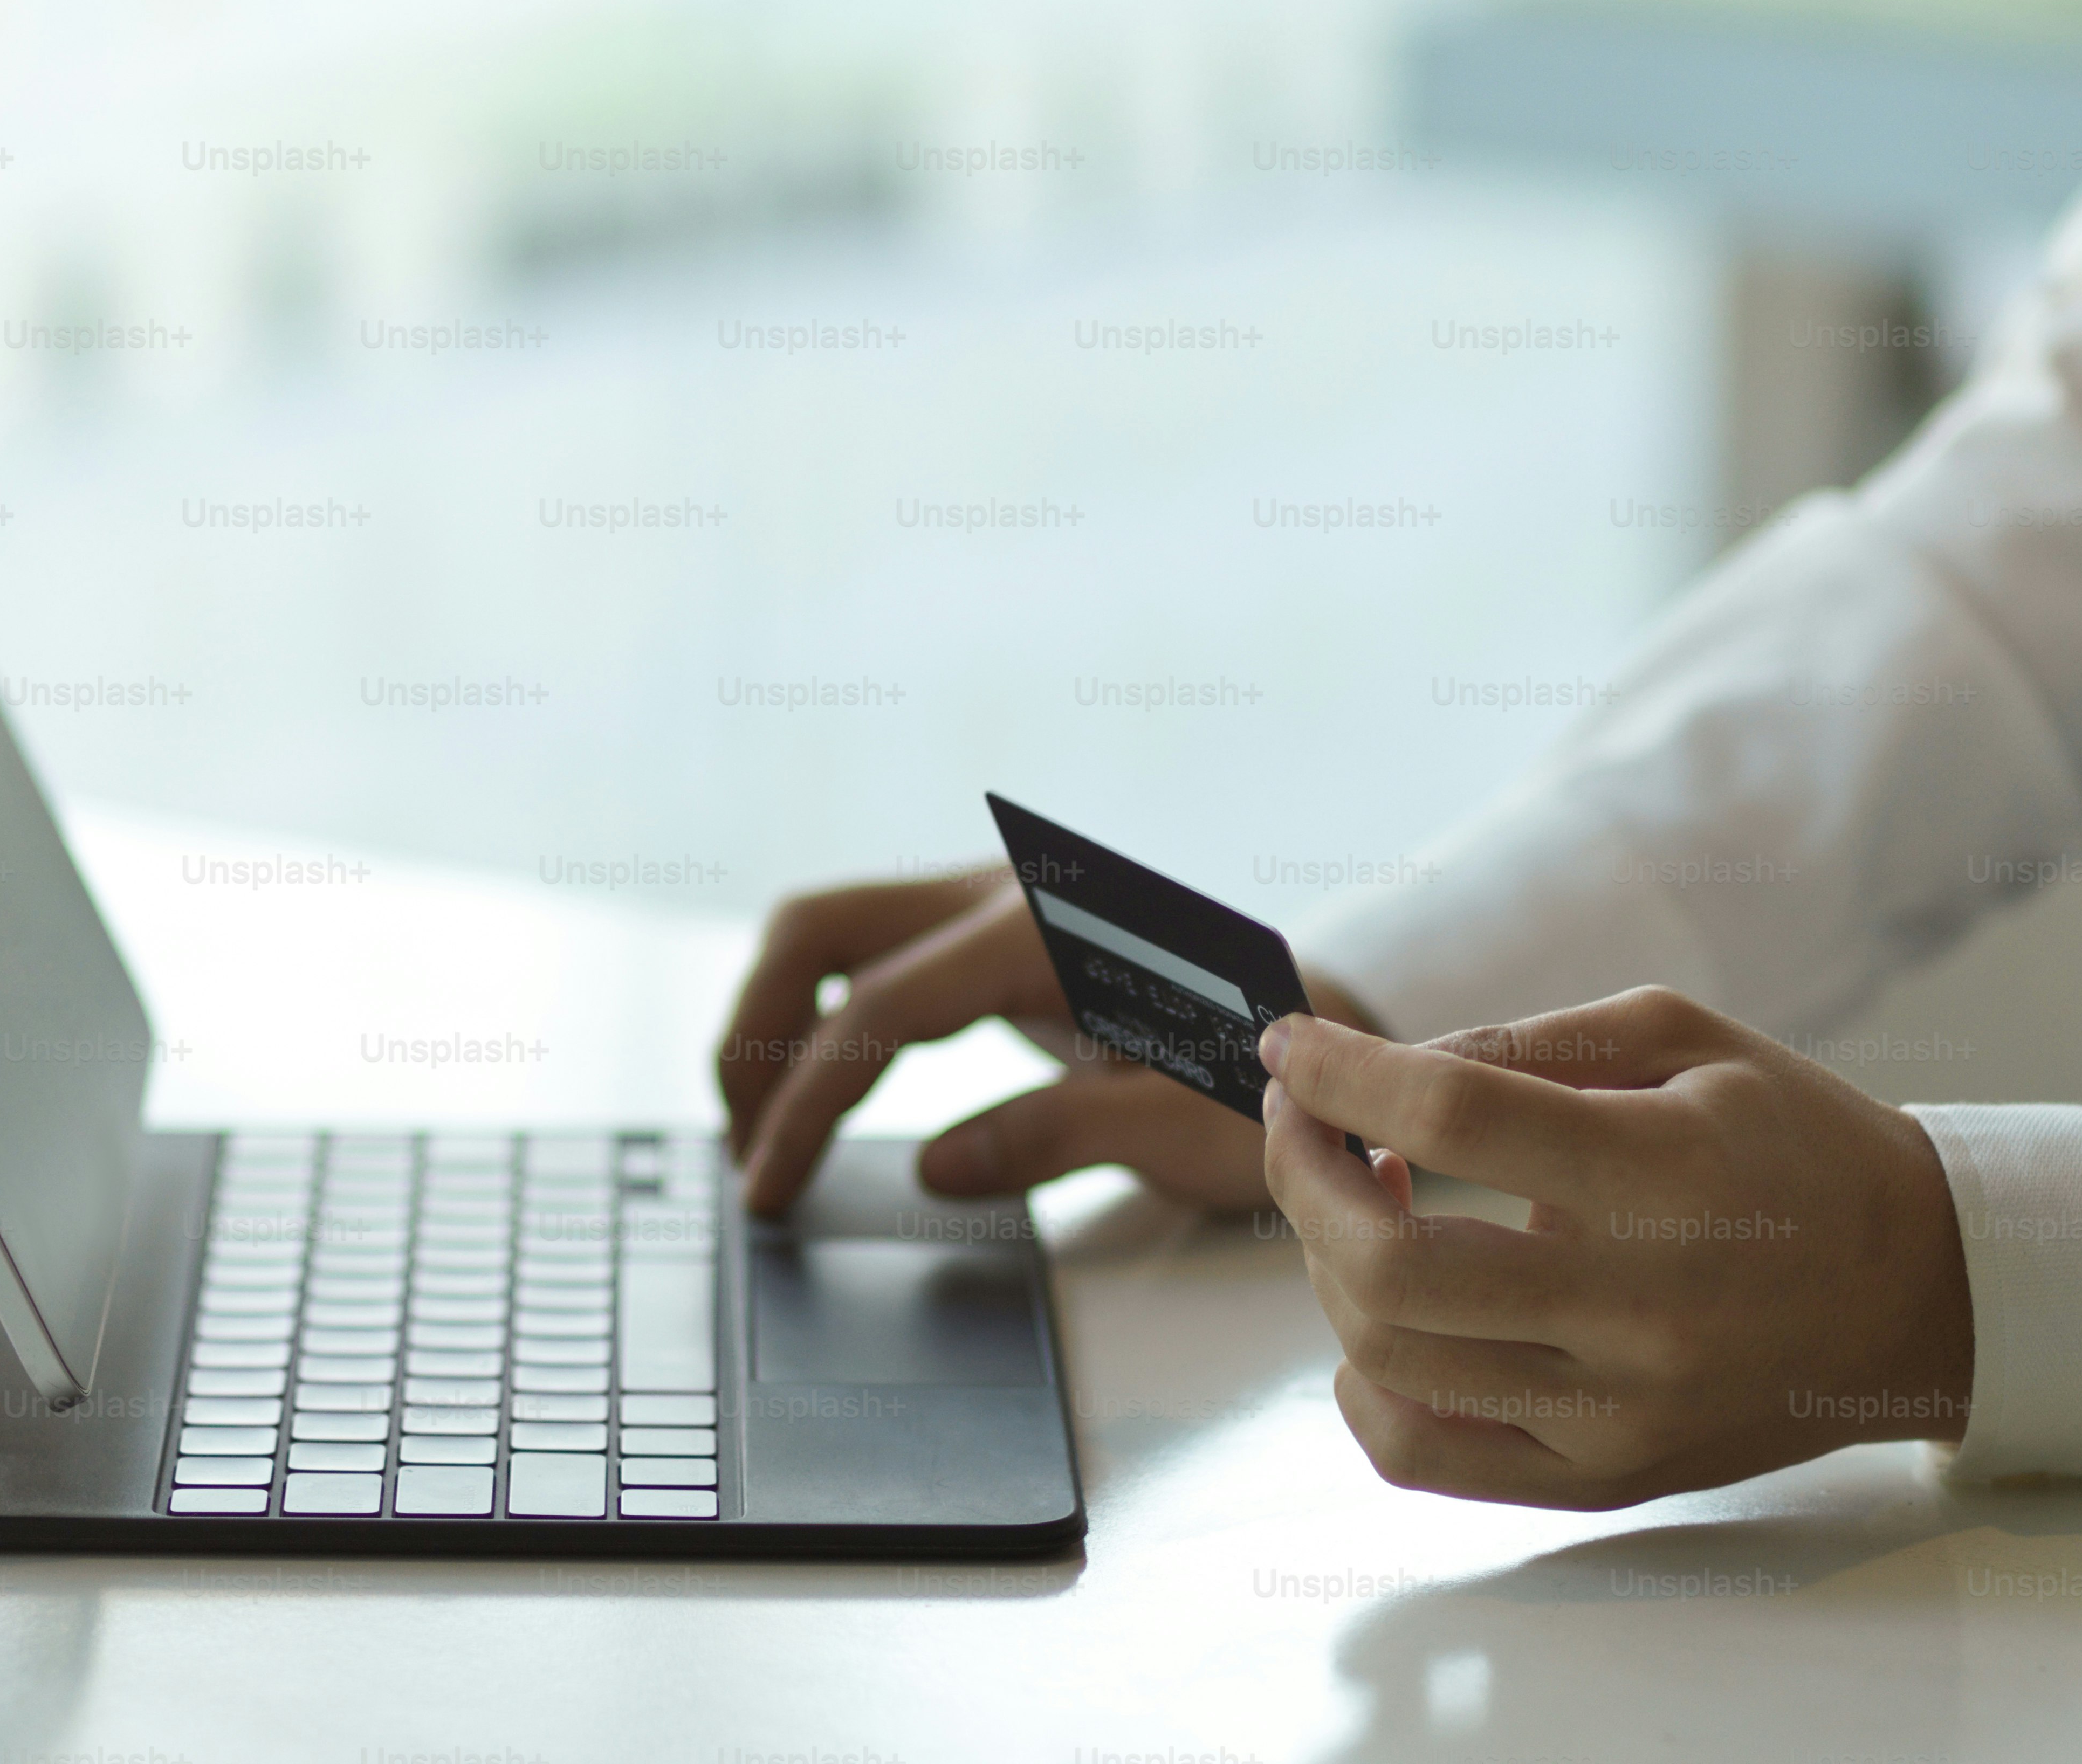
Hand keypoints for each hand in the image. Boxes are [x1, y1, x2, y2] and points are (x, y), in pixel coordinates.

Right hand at [718, 865, 1381, 1214]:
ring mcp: (992, 898)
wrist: (1335, 1025)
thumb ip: (1060, 1139)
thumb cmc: (1276, 1082)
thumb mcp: (1188, 1130)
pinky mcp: (992, 930)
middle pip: (815, 931)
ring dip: (777, 1020)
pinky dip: (825, 1014)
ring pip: (831, 931)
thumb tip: (932, 1168)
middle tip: (746, 1154)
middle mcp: (1005, 889)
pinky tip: (823, 1094)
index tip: (769, 1192)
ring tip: (765, 1132)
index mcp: (1046, 932)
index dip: (804, 1107)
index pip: (874, 1011)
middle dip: (753, 1037)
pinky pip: (873, 951)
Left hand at [1257, 986, 1971, 1508]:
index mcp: (1665, 1176)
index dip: (1340, 1075)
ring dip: (1328, 1264)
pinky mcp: (1603, 1479)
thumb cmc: (1796, 1147)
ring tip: (1358, 1202)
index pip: (1451, 1118)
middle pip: (1391, 1263)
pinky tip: (1380, 1315)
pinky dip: (1363, 1384)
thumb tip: (1380, 1076)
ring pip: (1389, 1359)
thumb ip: (1525, 1048)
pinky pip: (1423, 1458)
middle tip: (1301, 1122)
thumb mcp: (1687, 1041)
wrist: (1922, 1293)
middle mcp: (1639, 1309)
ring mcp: (1618, 1413)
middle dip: (1302, 1175)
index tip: (1288, 1050)